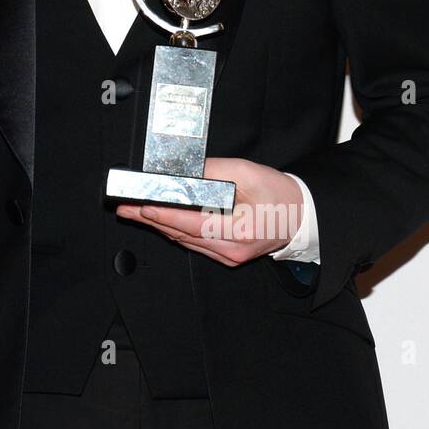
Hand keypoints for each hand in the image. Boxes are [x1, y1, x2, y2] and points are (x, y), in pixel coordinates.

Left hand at [115, 157, 303, 266]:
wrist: (303, 217)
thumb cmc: (280, 194)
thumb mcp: (248, 173)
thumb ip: (212, 171)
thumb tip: (181, 171)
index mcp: (240, 231)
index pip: (192, 224)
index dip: (165, 215)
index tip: (141, 206)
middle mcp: (232, 250)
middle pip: (183, 235)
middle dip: (151, 220)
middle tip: (124, 208)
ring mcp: (229, 256)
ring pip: (186, 241)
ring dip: (160, 226)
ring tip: (134, 212)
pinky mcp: (228, 255)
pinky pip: (195, 244)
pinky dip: (176, 231)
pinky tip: (160, 221)